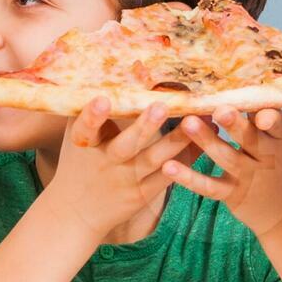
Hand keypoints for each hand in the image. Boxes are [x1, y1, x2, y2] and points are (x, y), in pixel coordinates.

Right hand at [36, 100, 195, 245]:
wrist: (77, 212)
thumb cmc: (79, 163)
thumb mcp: (77, 138)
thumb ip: (88, 109)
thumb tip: (102, 69)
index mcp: (86, 145)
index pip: (86, 128)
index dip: (93, 115)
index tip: (103, 99)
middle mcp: (107, 162)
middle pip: (126, 145)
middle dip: (144, 127)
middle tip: (161, 106)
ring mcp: (127, 180)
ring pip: (154, 159)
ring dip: (176, 140)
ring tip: (196, 120)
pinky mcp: (143, 194)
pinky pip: (167, 176)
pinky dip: (186, 160)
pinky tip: (204, 142)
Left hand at [163, 106, 281, 236]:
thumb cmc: (276, 158)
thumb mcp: (278, 138)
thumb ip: (261, 114)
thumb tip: (236, 76)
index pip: (280, 126)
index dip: (272, 121)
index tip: (261, 115)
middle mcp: (268, 157)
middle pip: (252, 140)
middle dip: (236, 126)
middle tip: (220, 110)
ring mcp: (249, 177)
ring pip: (227, 158)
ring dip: (206, 141)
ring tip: (187, 124)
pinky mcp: (232, 194)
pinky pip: (208, 186)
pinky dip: (189, 177)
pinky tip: (169, 166)